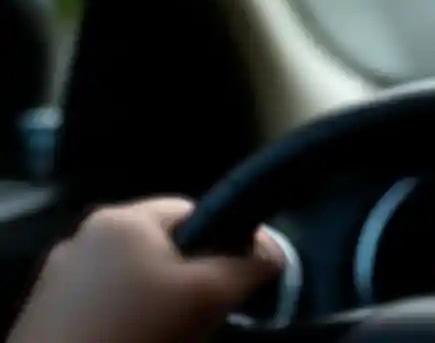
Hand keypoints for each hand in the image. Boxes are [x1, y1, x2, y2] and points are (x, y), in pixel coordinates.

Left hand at [7, 197, 283, 342]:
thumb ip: (250, 264)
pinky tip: (138, 339)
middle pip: (166, 249)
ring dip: (161, 303)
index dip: (223, 244)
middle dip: (189, 280)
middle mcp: (85, 238)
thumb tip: (275, 251)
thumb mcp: (209, 295)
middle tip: (200, 314)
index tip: (228, 282)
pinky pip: (109, 303)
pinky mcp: (52, 312)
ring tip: (169, 333)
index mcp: (120, 219)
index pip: (194, 212)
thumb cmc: (136, 331)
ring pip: (138, 280)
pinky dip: (130, 320)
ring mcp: (63, 277)